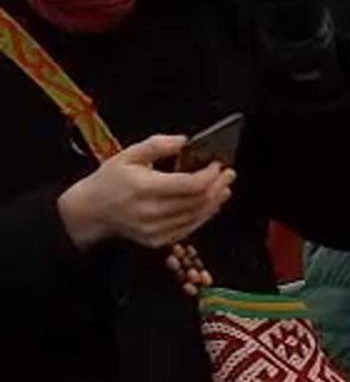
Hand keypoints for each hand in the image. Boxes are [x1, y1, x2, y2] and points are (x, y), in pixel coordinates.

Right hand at [57, 135, 234, 249]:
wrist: (88, 212)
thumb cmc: (109, 181)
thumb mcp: (129, 155)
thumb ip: (158, 145)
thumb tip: (184, 140)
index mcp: (144, 188)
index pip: (189, 185)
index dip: (210, 175)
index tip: (218, 164)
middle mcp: (150, 212)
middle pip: (198, 201)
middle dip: (218, 186)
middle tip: (228, 173)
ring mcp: (154, 230)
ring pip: (197, 216)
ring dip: (215, 201)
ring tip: (224, 187)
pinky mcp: (157, 240)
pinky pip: (189, 229)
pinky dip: (203, 215)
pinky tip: (210, 204)